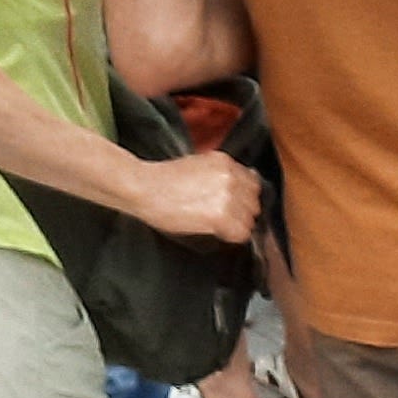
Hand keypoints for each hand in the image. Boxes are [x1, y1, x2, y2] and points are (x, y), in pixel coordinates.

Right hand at [135, 148, 262, 247]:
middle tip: (221, 215)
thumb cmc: (162, 179)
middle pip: (254, 202)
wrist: (143, 188)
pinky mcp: (222, 216)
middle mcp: (230, 176)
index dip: (242, 196)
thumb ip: (220, 173)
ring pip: (250, 219)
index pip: (252, 183)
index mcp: (224, 161)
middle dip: (241, 211)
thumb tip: (240, 187)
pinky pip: (241, 233)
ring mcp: (228, 196)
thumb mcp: (196, 164)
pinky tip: (212, 229)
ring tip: (213, 222)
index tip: (232, 203)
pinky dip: (230, 236)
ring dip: (236, 224)